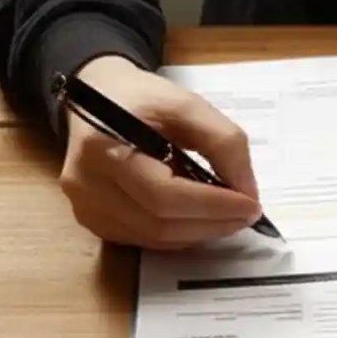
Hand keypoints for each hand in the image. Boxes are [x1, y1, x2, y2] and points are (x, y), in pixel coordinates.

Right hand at [61, 56, 261, 249]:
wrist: (94, 97)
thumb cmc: (141, 99)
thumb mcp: (187, 104)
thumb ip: (223, 142)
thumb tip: (245, 191)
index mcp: (103, 146)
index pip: (163, 194)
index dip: (213, 205)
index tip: (251, 205)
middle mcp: (86, 182)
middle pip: (159, 223)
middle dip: (213, 223)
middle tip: (247, 214)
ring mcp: (85, 206)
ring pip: (154, 238)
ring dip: (200, 233)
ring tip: (229, 216)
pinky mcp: (92, 220)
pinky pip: (144, 240)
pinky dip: (180, 235)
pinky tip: (199, 219)